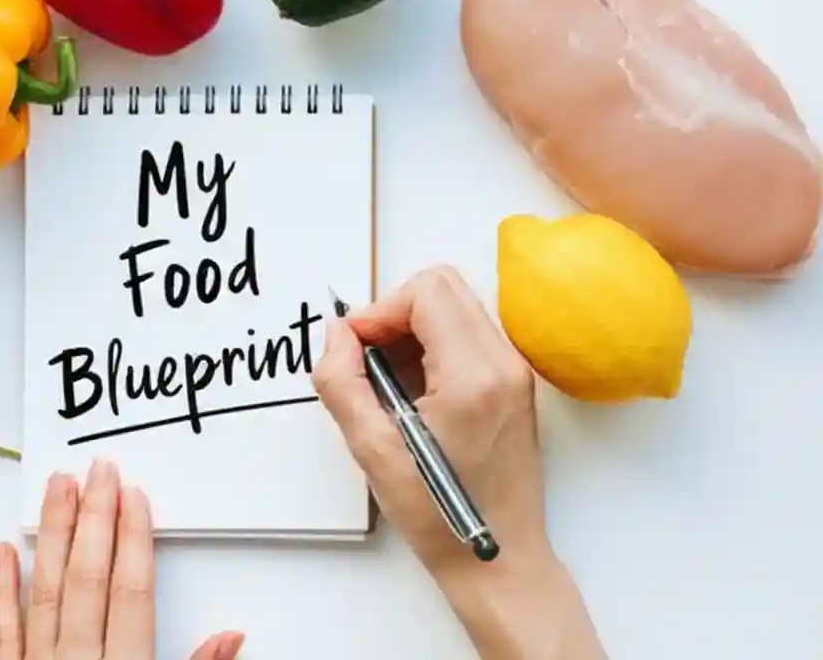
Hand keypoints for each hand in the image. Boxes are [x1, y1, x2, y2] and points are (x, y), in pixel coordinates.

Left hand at [0, 459, 244, 659]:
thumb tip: (233, 636)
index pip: (131, 594)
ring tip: (59, 487)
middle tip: (100, 470)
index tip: (135, 495)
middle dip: (96, 519)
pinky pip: (1, 630)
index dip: (134, 541)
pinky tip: (2, 547)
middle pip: (87, 580)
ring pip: (46, 592)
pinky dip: (0, 588)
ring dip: (53, 535)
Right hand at [313, 266, 605, 658]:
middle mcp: (504, 365)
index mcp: (474, 377)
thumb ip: (342, 382)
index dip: (378, 311)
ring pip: (456, 309)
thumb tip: (336, 335)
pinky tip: (412, 394)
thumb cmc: (441, 518)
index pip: (426, 292)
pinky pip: (468, 337)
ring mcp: (515, 374)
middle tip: (368, 359)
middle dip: (395, 313)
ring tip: (388, 384)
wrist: (498, 562)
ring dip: (413, 331)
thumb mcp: (372, 450)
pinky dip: (433, 348)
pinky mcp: (514, 386)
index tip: (355, 350)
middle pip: (445, 288)